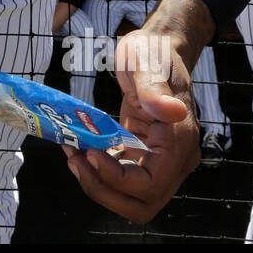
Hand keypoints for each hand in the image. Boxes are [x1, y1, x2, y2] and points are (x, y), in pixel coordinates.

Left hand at [64, 28, 199, 223]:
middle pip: (142, 203)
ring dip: (99, 185)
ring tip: (73, 157)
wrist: (158, 49)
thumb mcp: (147, 62)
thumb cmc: (154, 53)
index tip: (90, 153)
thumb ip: (154, 89)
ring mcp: (161, 160)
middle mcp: (175, 159)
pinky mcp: (146, 156)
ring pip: (132, 197)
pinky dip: (101, 173)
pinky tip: (79, 152)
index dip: (117, 179)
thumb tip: (173, 111)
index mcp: (179, 141)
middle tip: (76, 162)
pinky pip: (125, 180)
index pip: (150, 184)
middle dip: (104, 190)